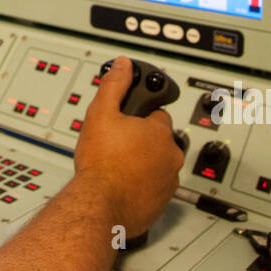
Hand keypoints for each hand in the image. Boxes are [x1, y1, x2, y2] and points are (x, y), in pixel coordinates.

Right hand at [73, 55, 182, 237]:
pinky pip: (155, 187)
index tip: (124, 124)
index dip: (138, 117)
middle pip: (158, 141)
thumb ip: (115, 85)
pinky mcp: (162, 202)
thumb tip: (123, 65)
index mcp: (160, 131)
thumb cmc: (101, 164)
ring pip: (158, 164)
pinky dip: (143, 185)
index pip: (156, 114)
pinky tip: (123, 184)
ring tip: (118, 166)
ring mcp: (169, 181)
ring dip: (143, 164)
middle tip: (117, 146)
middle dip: (141, 141)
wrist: (99, 205)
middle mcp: (171, 156)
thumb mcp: (101, 113)